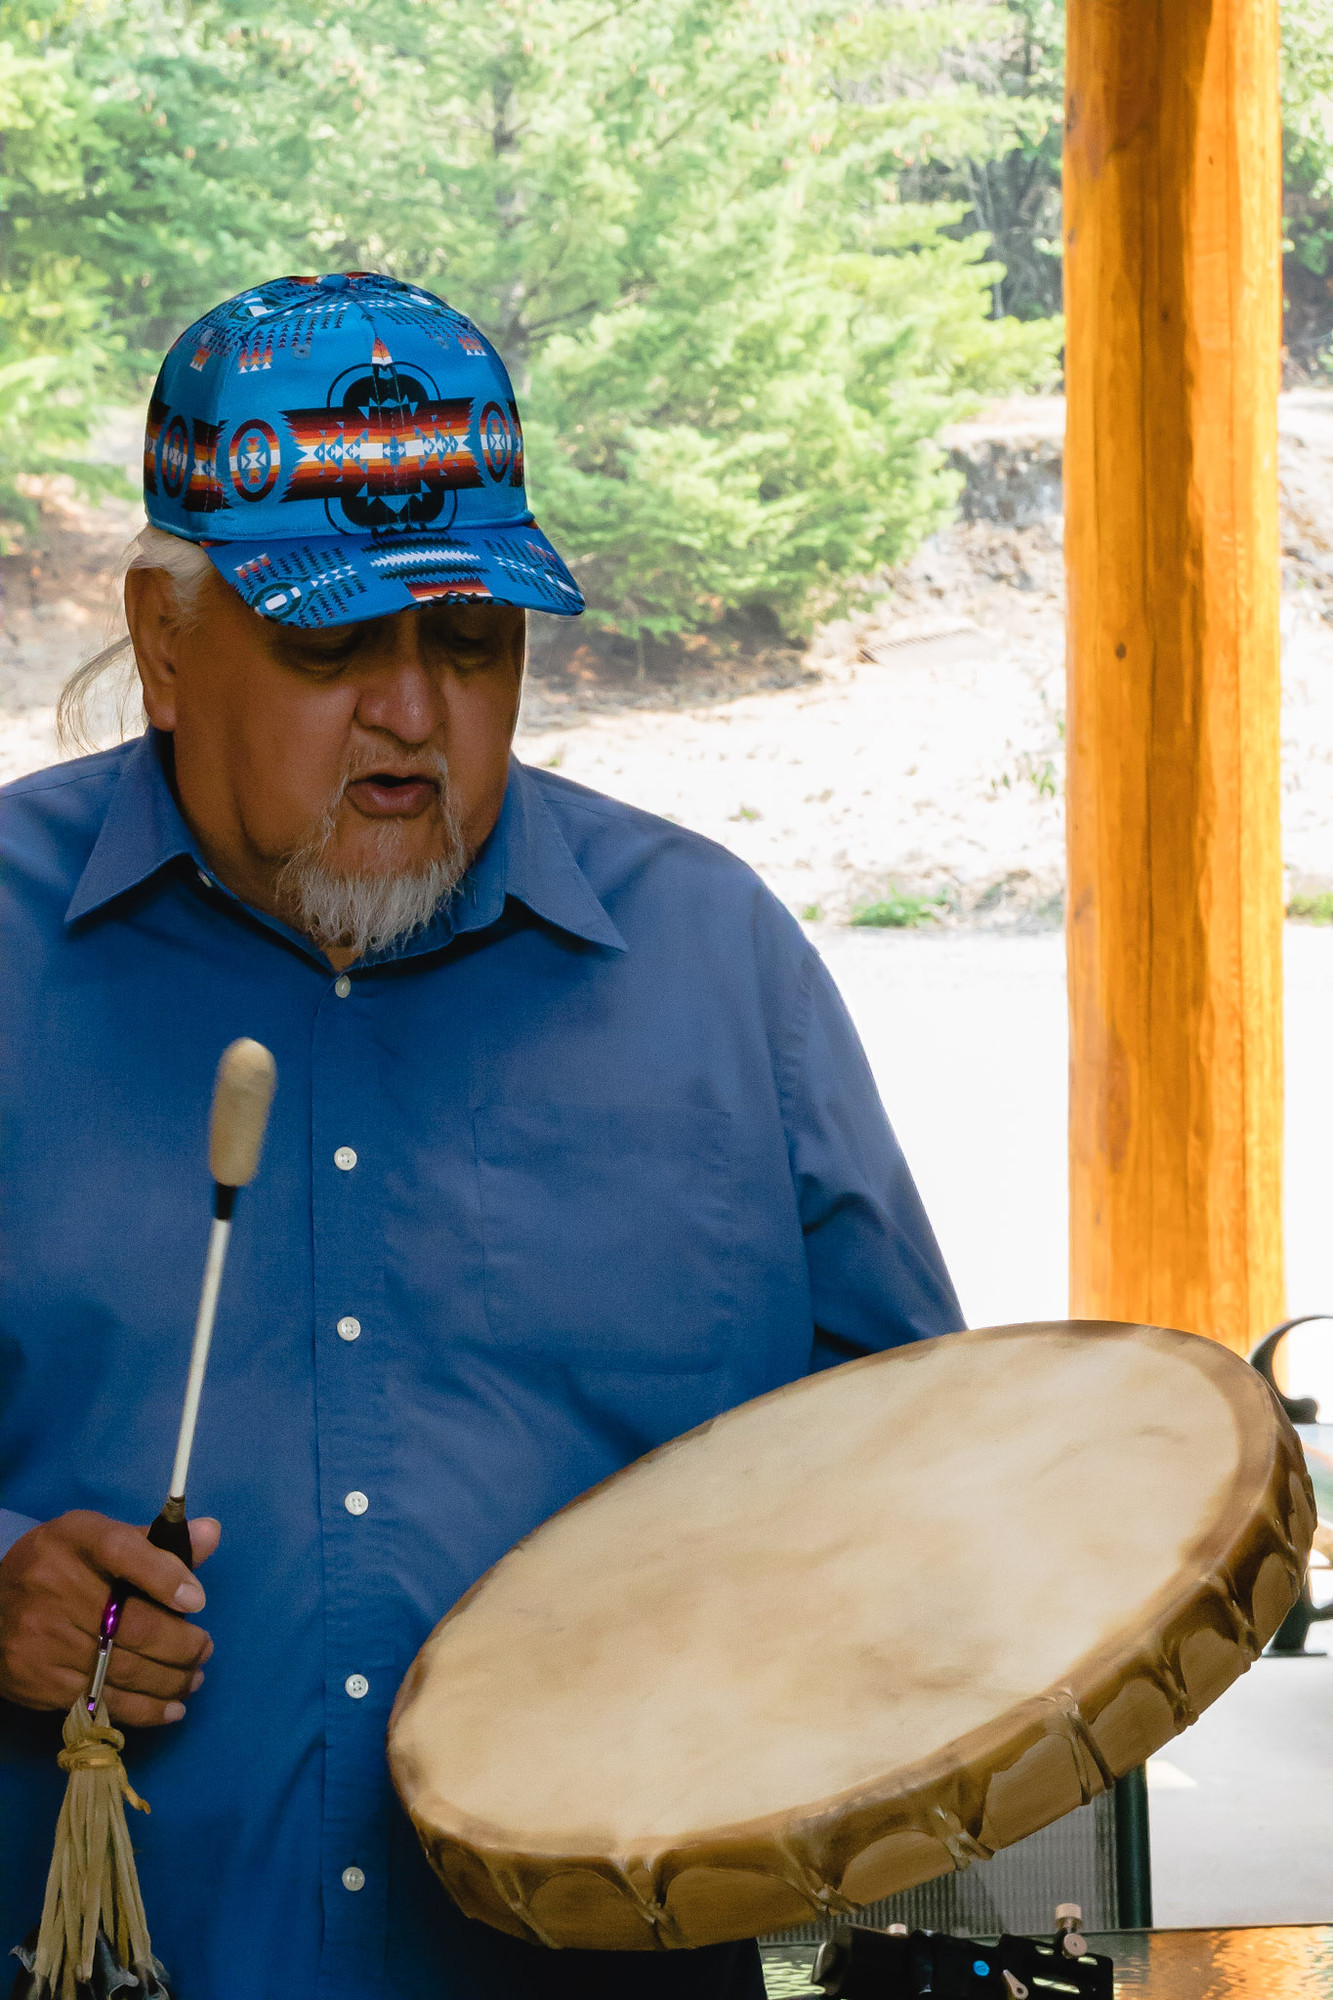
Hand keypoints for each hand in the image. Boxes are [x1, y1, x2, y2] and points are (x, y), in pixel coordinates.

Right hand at [0, 1510, 218, 1726]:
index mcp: (76, 1540)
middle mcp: (55, 1587)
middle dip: (181, 1644)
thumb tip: (211, 1533)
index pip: (124, 1552)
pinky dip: (145, 1709)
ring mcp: (45, 1638)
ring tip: (194, 1678)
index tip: (197, 1602)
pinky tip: (171, 1708)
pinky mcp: (40, 1681)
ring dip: (170, 1680)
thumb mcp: (97, 1538)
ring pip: (122, 1669)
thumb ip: (154, 1543)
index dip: (166, 1577)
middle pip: (132, 1624)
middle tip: (204, 1649)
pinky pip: (103, 1700)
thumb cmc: (57, 1567)